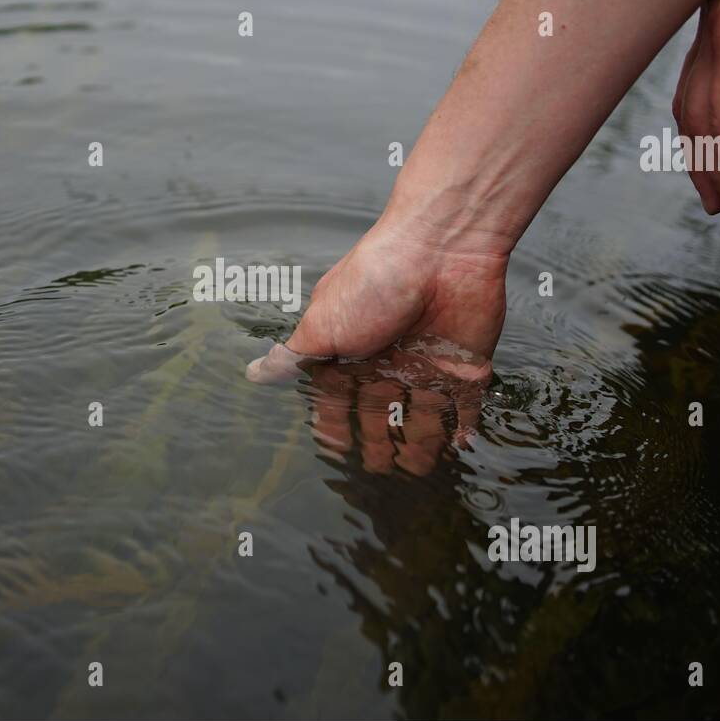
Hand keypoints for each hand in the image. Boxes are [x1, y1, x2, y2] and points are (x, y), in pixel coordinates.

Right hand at [245, 215, 506, 447]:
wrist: (443, 250)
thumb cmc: (374, 284)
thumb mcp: (322, 324)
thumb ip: (296, 357)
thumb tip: (254, 373)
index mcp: (352, 348)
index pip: (340, 396)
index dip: (335, 422)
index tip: (334, 449)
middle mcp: (389, 357)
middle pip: (381, 409)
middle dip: (377, 440)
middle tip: (377, 469)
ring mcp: (429, 362)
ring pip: (422, 415)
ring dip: (418, 444)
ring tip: (415, 471)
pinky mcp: (466, 365)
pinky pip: (466, 406)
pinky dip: (463, 427)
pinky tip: (457, 446)